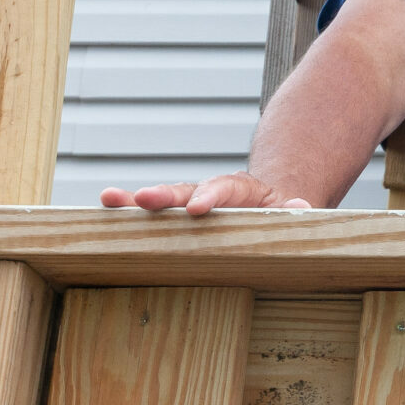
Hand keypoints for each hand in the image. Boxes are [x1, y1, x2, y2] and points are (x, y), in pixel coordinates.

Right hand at [100, 171, 311, 215]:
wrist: (268, 201)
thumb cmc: (279, 212)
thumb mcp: (292, 209)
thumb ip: (294, 209)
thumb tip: (301, 207)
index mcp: (241, 189)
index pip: (226, 188)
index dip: (211, 196)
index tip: (197, 209)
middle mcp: (210, 191)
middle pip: (187, 190)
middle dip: (166, 196)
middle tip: (144, 198)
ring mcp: (190, 202)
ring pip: (163, 200)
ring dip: (135, 200)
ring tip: (108, 198)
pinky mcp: (177, 217)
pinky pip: (150, 216)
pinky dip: (127, 213)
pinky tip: (103, 209)